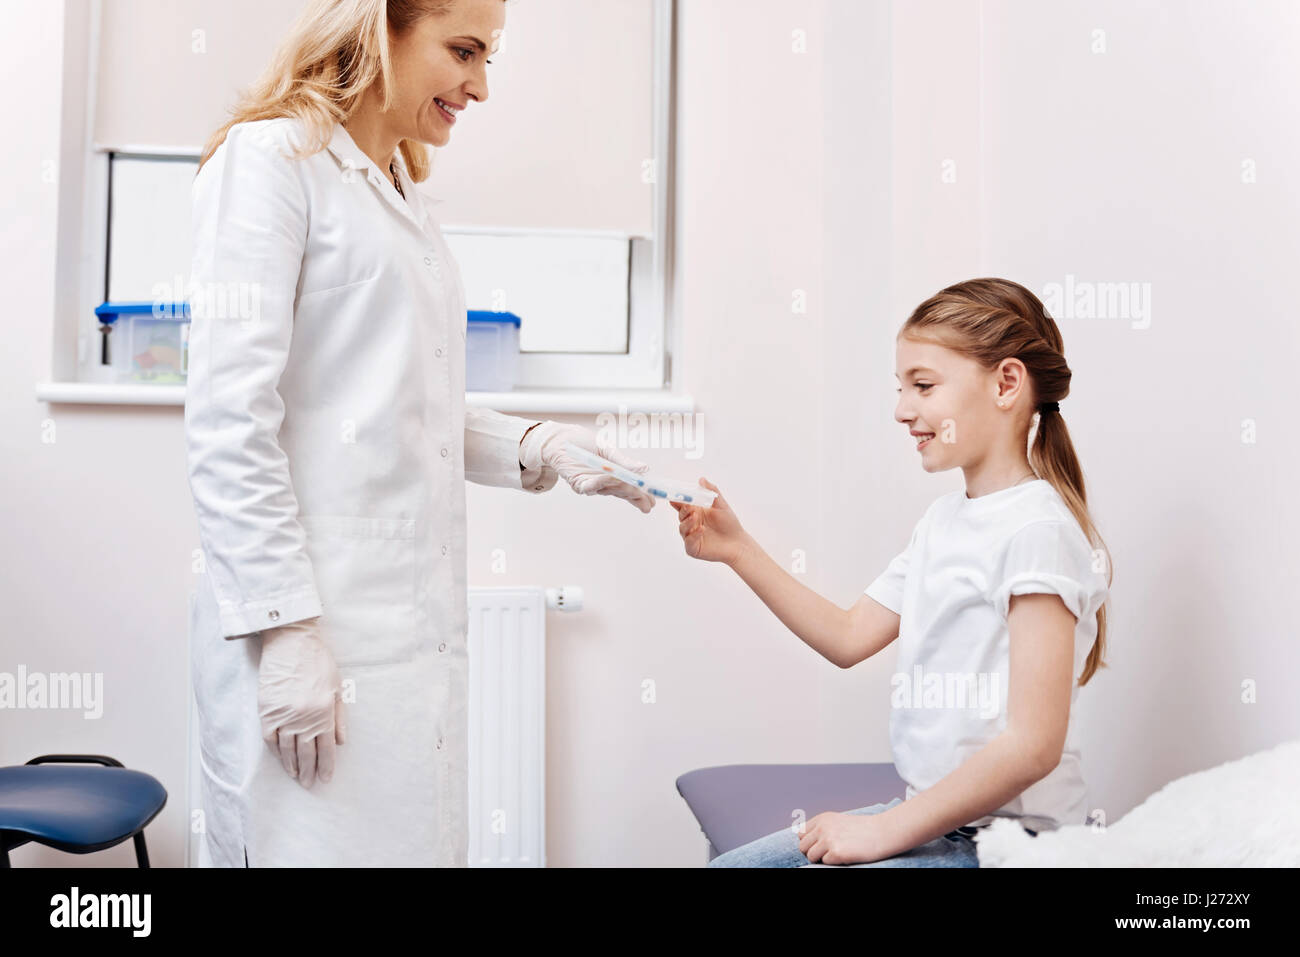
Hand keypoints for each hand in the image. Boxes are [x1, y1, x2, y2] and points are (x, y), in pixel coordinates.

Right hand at [256, 615, 345, 787]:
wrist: (291, 642)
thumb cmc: (318, 661)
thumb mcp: (337, 687)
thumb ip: (339, 717)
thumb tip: (341, 742)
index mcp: (323, 712)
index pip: (325, 748)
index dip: (326, 766)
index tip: (325, 779)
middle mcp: (303, 717)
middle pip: (306, 753)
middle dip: (309, 771)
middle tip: (310, 785)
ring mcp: (283, 715)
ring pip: (286, 749)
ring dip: (292, 766)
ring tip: (297, 777)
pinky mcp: (266, 711)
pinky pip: (270, 738)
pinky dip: (275, 752)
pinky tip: (281, 759)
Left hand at [518, 421, 655, 512]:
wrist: (562, 439)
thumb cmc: (584, 444)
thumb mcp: (608, 450)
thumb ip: (624, 461)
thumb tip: (644, 469)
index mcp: (613, 476)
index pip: (630, 489)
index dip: (642, 495)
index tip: (653, 500)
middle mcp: (603, 484)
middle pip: (622, 493)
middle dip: (636, 498)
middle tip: (649, 503)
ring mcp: (591, 485)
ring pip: (609, 490)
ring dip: (623, 489)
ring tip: (637, 491)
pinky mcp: (578, 483)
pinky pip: (590, 487)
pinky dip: (599, 484)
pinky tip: (609, 480)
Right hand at [670, 478, 751, 565]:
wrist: (738, 543)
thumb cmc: (729, 524)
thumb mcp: (721, 505)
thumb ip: (712, 492)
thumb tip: (701, 479)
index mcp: (696, 512)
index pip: (682, 505)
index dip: (677, 500)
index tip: (675, 495)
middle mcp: (691, 524)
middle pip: (681, 515)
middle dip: (684, 510)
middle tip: (690, 506)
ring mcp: (691, 536)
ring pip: (682, 528)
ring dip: (688, 522)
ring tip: (696, 517)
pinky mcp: (693, 548)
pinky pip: (688, 542)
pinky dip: (693, 536)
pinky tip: (701, 530)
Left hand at [798, 810, 896, 864]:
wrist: (883, 832)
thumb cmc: (863, 829)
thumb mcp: (838, 822)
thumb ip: (822, 829)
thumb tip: (804, 841)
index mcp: (822, 819)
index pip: (801, 833)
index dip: (809, 842)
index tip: (820, 845)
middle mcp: (823, 827)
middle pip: (803, 846)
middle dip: (813, 852)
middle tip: (828, 853)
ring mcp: (829, 839)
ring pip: (811, 856)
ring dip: (822, 859)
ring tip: (837, 854)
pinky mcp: (837, 852)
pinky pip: (825, 862)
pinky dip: (834, 862)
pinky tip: (846, 855)